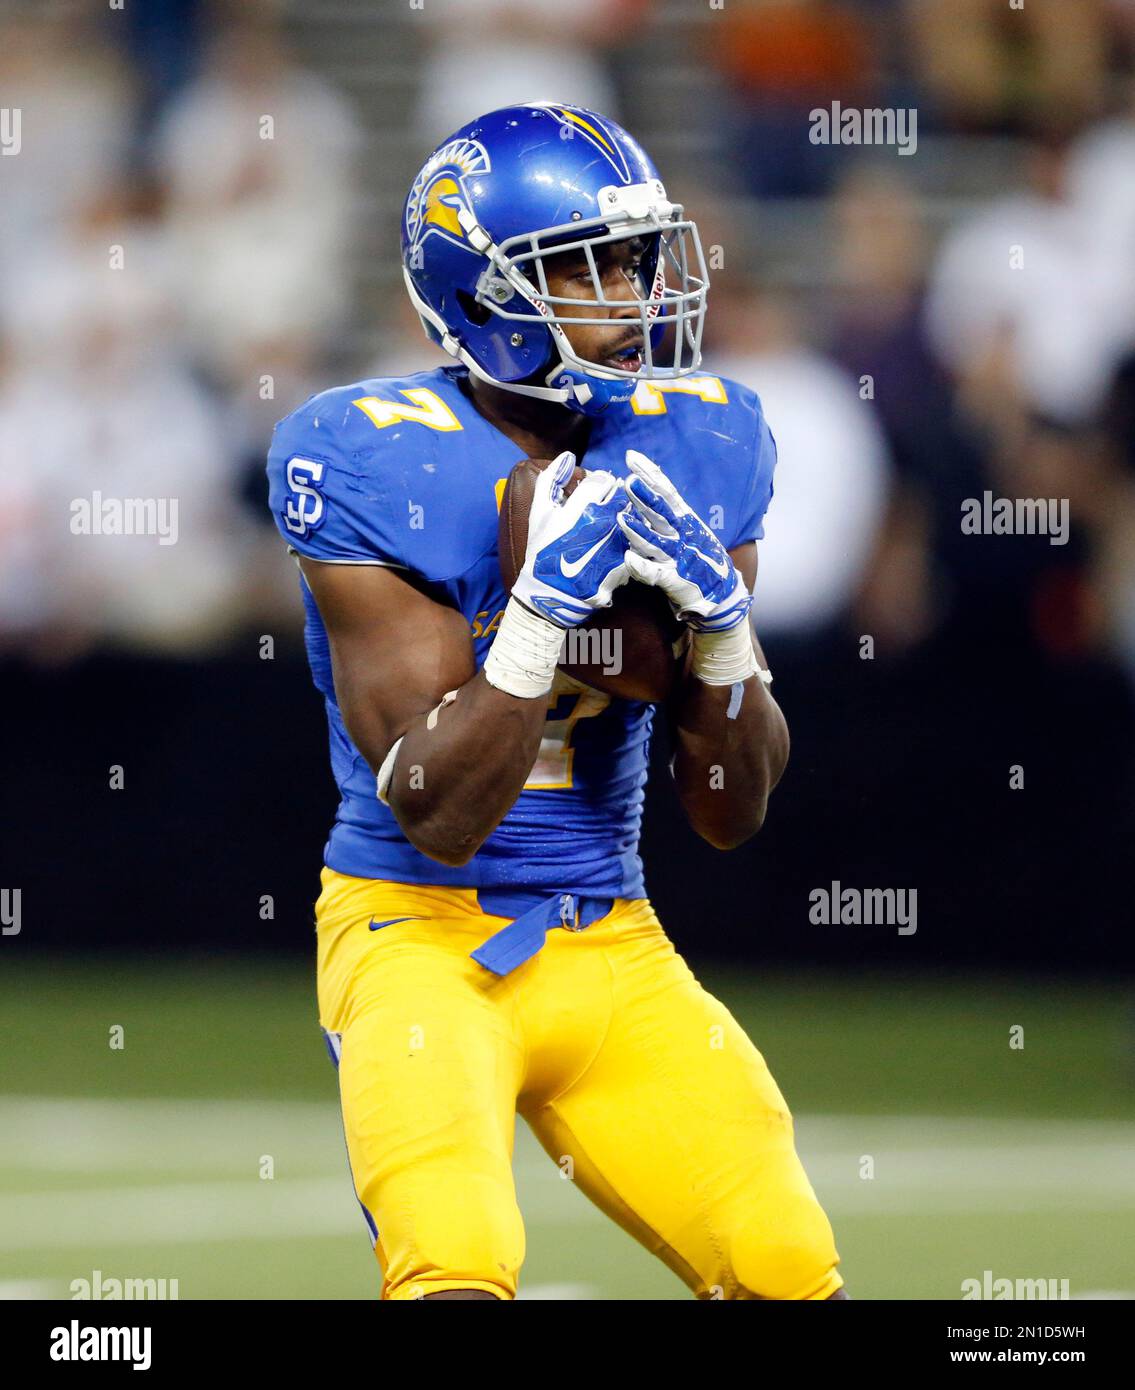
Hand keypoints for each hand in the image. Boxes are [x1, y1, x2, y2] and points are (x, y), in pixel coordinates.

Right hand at [512, 451, 630, 627]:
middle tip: (601, 510)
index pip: (603, 479)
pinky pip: (635, 540)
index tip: (591, 494)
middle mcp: (606, 518)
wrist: (552, 591)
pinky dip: (627, 539)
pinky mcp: (627, 559)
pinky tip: (612, 546)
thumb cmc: (542, 550)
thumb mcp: (540, 513)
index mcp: (584, 503)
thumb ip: (551, 480)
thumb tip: (567, 456)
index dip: (597, 485)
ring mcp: (619, 539)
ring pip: (632, 516)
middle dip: (613, 498)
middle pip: (622, 495)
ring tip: (607, 528)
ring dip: (623, 517)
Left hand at [616, 450, 751, 631]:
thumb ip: (666, 512)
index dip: (649, 475)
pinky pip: (656, 573)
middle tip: (629, 481)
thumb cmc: (699, 559)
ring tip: (622, 519)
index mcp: (684, 520)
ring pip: (655, 542)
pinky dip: (643, 566)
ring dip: (639, 531)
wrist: (722, 593)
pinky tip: (629, 558)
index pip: (665, 492)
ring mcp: (678, 557)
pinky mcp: (674, 580)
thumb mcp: (686, 529)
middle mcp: (681, 535)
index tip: (632, 457)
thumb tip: (644, 489)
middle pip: (661, 513)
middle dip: (645, 498)